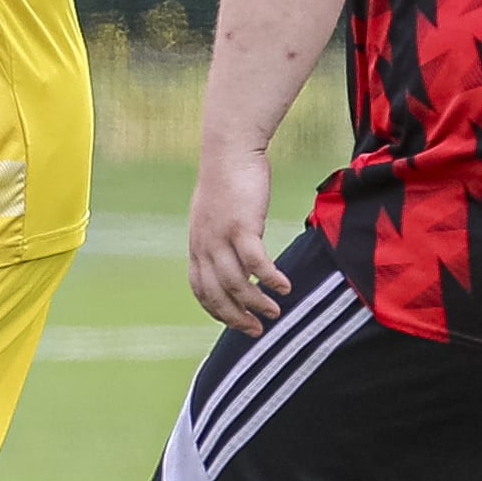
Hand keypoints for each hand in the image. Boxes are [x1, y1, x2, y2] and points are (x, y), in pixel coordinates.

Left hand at [185, 144, 290, 334]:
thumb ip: (219, 239)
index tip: (236, 324)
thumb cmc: (227, 180)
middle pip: (217, 294)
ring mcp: (221, 237)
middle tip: (257, 330)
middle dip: (236, 317)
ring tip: (275, 312)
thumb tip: (234, 259)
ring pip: (237, 284)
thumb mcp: (214, 216)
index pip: (201, 290)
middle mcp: (204, 245)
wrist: (229, 150)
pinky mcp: (242, 226)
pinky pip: (256, 263)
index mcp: (197, 245)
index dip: (218, 311)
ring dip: (256, 303)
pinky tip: (284, 287)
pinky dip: (270, 280)